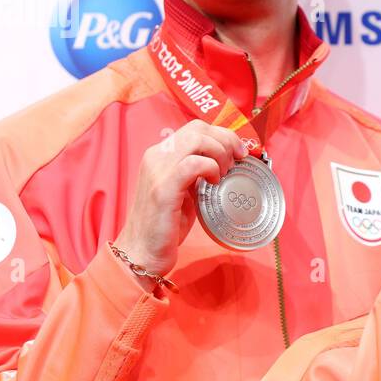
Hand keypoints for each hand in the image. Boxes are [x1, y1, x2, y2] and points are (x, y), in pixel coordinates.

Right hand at [113, 119, 248, 288]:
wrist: (141, 252)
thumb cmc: (164, 225)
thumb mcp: (183, 191)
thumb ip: (195, 174)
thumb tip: (223, 162)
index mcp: (160, 154)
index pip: (195, 128)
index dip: (222, 135)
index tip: (239, 152)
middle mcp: (156, 155)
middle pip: (198, 128)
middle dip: (226, 140)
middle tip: (238, 161)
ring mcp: (158, 169)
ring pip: (197, 139)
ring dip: (220, 153)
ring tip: (225, 173)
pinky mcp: (163, 187)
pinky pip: (194, 163)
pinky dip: (211, 168)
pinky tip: (215, 183)